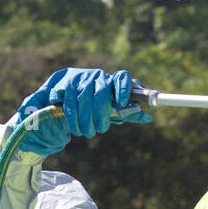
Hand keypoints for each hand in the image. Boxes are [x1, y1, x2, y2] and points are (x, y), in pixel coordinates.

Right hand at [16, 68, 151, 156]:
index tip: (123, 103)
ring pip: (84, 99)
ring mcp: (78, 78)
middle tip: (98, 130)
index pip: (122, 77)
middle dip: (99, 115)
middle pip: (102, 92)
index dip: (124, 89)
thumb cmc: (89, 110)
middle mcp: (95, 76)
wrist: (59, 104)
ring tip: (84, 132)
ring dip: (84, 120)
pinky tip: (73, 126)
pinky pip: (68, 101)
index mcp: (109, 81)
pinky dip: (71, 117)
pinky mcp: (61, 82)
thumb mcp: (108, 113)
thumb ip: (126, 113)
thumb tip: (148, 117)